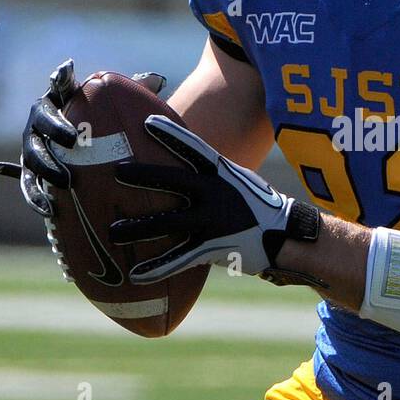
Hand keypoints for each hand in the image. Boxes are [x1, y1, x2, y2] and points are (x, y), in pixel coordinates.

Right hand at [0, 61, 166, 215]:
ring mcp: (32, 149)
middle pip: (40, 122)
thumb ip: (133, 89)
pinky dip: (36, 197)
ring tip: (64, 181)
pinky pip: (29, 185)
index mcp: (58, 101)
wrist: (85, 153)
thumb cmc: (103, 124)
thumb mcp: (117, 107)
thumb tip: (156, 79)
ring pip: (31, 156)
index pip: (56, 87)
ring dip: (44, 168)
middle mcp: (39, 123)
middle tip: (72, 139)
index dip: (61, 82)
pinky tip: (49, 210)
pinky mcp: (31, 174)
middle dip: (53, 129)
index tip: (73, 77)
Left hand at [109, 116, 319, 282]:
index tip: (147, 123)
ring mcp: (214, 221)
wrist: (287, 236)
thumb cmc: (257, 206)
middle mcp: (216, 193)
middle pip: (174, 181)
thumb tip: (183, 167)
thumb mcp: (238, 182)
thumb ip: (211, 175)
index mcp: (222, 173)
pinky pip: (179, 259)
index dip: (171, 134)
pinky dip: (157, 268)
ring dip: (138, 228)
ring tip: (112, 232)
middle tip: (117, 171)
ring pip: (168, 223)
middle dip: (144, 176)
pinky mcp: (213, 247)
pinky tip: (136, 276)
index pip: (194, 147)